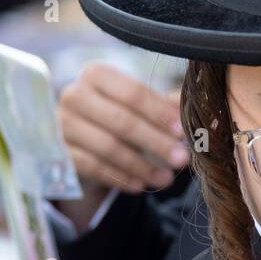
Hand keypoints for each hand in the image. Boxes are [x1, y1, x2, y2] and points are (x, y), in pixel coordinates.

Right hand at [55, 63, 187, 227]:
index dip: (160, 113)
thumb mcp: (140, 106)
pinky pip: (93, 167)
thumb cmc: (118, 115)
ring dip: (142, 165)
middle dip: (156, 142)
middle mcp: (74, 95)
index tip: (182, 131)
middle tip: (182, 159)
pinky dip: (120, 177)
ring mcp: (62, 125)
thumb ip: (167, 106)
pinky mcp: (58, 153)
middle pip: (121, 120)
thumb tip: (202, 116)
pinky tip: (140, 185)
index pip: (133, 93)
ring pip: (108, 147)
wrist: (80, 140)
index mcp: (96, 75)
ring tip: (167, 179)